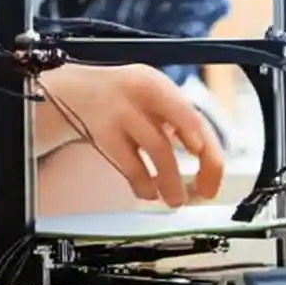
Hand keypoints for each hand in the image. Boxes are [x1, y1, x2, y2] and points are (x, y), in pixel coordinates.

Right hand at [38, 64, 223, 207]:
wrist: (73, 93)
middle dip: (203, 162)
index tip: (212, 164)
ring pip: (159, 147)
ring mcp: (120, 112)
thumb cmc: (123, 99)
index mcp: (158, 84)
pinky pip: (129, 163)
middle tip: (206, 189)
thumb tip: (205, 156)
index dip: (204, 140)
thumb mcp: (150, 97)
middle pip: (186, 123)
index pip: (192, 112)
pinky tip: (150, 192)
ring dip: (172, 180)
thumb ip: (176, 119)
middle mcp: (142, 93)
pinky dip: (143, 182)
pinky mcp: (102, 134)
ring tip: (177, 200)